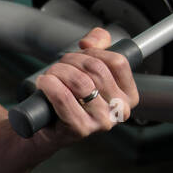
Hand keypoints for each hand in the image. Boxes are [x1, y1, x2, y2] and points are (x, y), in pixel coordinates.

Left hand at [33, 27, 140, 143]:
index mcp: (129, 96)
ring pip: (79, 81)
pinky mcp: (80, 129)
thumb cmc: (71, 97)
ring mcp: (101, 122)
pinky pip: (63, 98)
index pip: (117, 62)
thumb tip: (90, 42)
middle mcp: (119, 111)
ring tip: (50, 75)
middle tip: (58, 66)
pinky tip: (44, 82)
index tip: (80, 55)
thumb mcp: (88, 68)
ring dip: (58, 71)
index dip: (94, 52)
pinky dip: (49, 85)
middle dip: (71, 60)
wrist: (48, 126)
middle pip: (95, 69)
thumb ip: (98, 45)